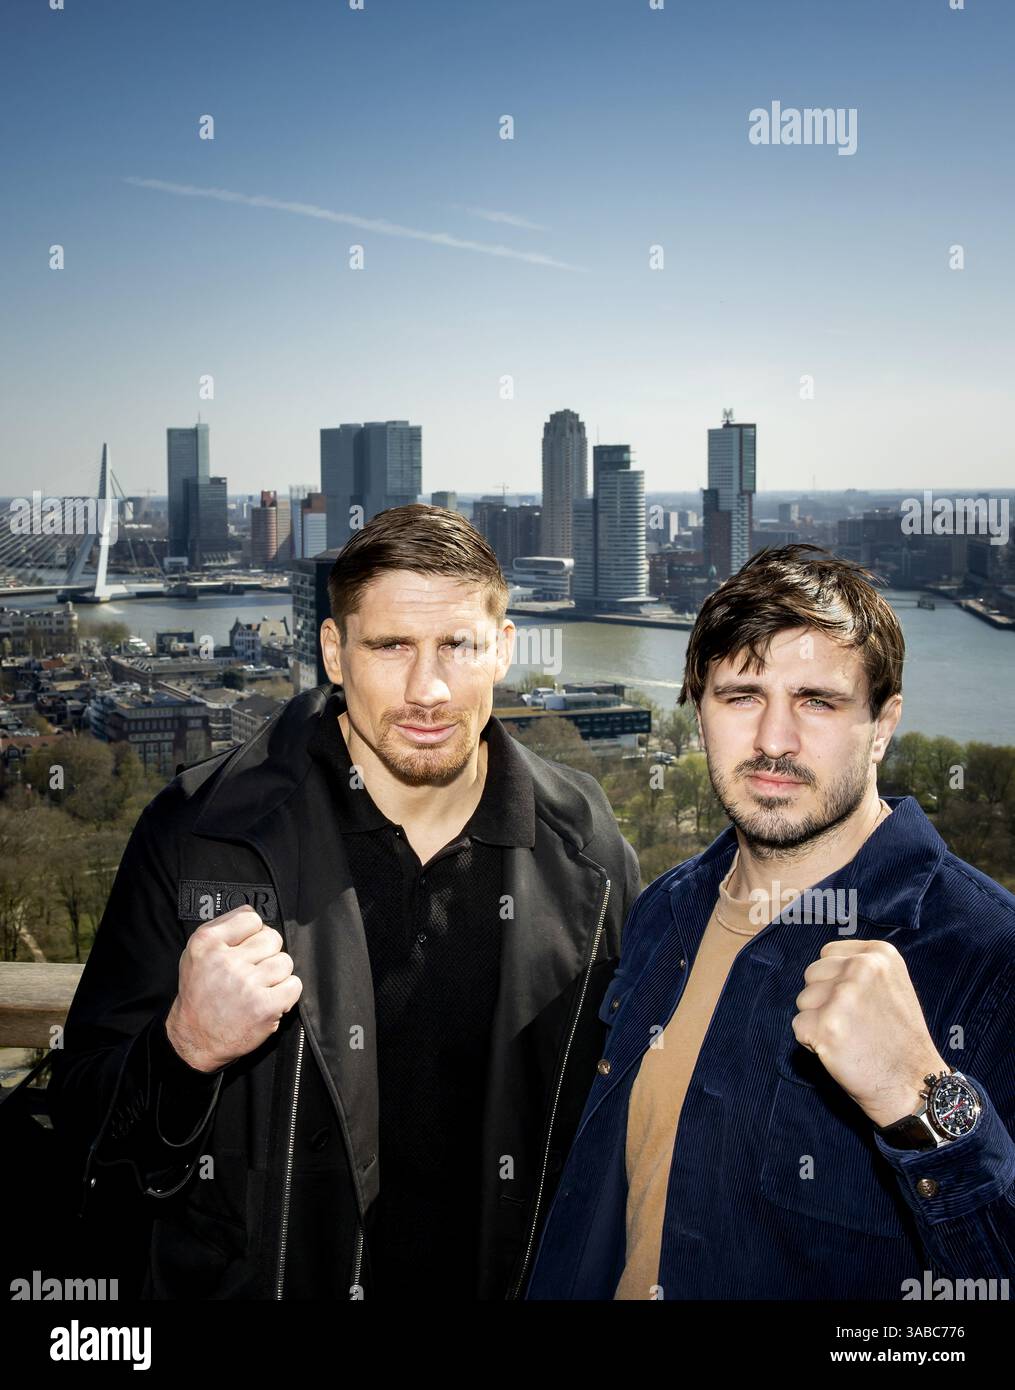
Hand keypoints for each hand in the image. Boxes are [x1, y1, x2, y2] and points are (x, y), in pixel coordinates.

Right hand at [166, 906, 302, 1072]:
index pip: (251, 918)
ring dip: (276, 976)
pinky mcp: (263, 1005)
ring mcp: (246, 983)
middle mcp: (225, 960)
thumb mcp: (197, 954)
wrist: (195, 1039)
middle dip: (266, 954)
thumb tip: (253, 913)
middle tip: (251, 972)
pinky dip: (286, 994)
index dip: (252, 934)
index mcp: (206, 943)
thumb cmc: (200, 995)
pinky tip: (269, 1000)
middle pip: (272, 938)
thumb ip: (223, 928)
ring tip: (258, 988)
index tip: (245, 948)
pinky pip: (294, 985)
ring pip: (285, 962)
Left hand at [792, 939, 948, 1127]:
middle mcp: (861, 968)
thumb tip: (824, 968)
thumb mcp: (893, 986)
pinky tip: (839, 1051)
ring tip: (848, 1037)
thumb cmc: (900, 1040)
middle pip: (812, 974)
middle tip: (853, 1024)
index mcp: (879, 954)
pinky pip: (799, 1026)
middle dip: (823, 999)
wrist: (914, 1083)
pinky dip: (812, 1042)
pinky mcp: (826, 1025)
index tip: (857, 1003)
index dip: (835, 980)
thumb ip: (860, 970)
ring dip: (817, 1021)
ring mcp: (843, 996)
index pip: (828, 953)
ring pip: (803, 1000)